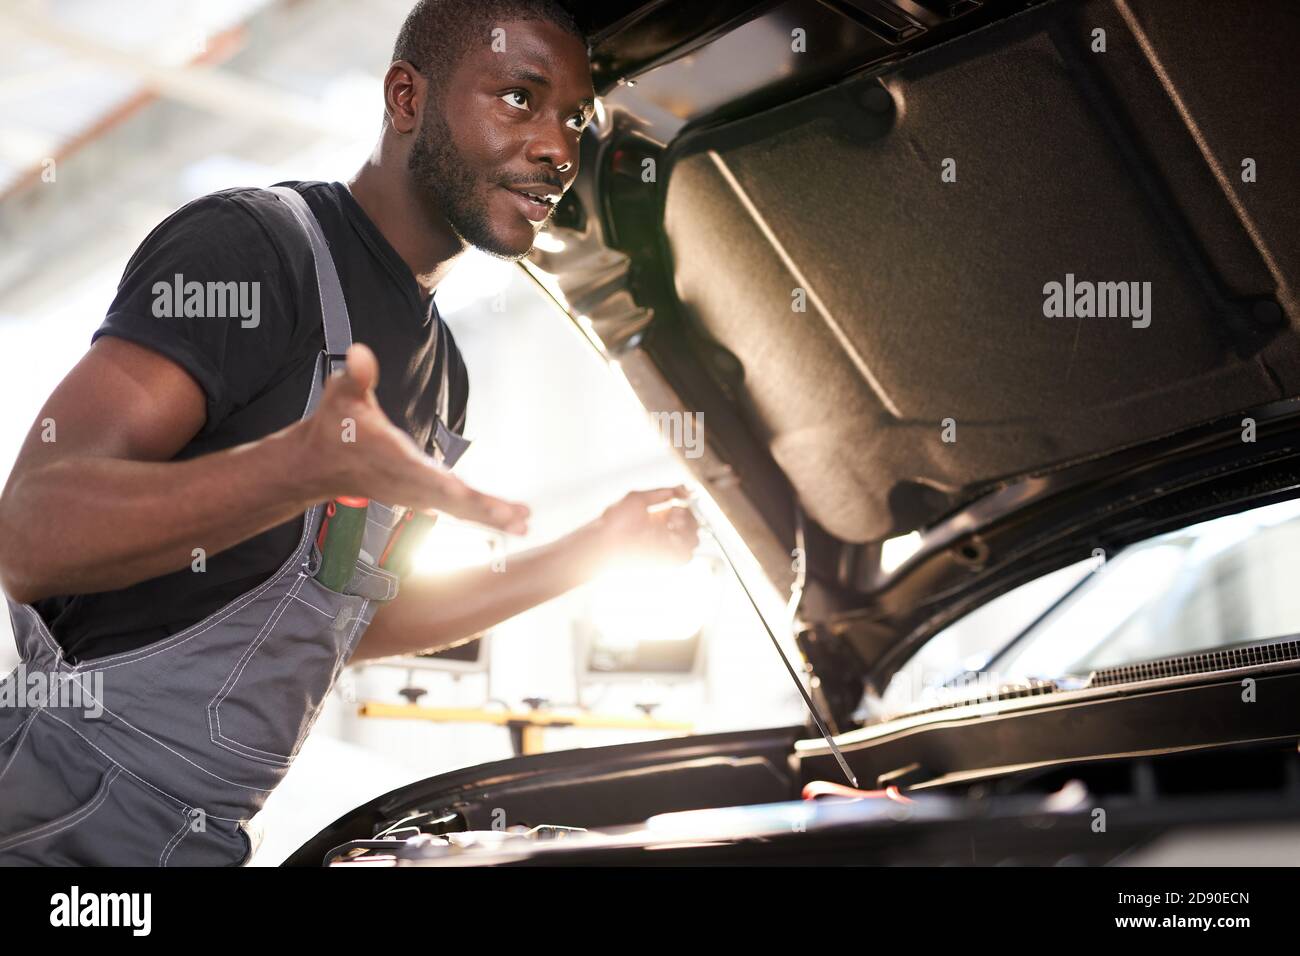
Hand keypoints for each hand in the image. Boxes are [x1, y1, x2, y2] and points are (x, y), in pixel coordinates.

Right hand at [297, 343, 529, 533]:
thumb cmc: (333, 429)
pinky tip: (511, 521)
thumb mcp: (340, 396)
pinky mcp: (422, 498)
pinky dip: (483, 516)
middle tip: (516, 517)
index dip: (445, 486)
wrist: (319, 466)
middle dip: (483, 509)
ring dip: (491, 516)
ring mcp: (416, 495)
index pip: (421, 474)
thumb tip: (360, 353)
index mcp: (392, 460)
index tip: (466, 494)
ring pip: (458, 510)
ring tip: (523, 522)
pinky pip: (457, 510)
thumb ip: (355, 377)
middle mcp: (408, 484)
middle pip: (450, 500)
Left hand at [590, 486, 699, 567]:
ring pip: (693, 539)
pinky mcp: (665, 560)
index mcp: (657, 519)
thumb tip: (684, 489)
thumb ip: (661, 493)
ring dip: (688, 527)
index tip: (683, 497)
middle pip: (692, 525)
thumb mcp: (638, 498)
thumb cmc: (614, 521)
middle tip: (675, 512)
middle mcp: (663, 534)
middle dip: (689, 515)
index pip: (682, 512)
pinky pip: (686, 555)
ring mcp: (665, 548)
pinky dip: (684, 542)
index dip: (685, 504)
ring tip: (673, 522)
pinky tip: (671, 533)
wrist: (605, 541)